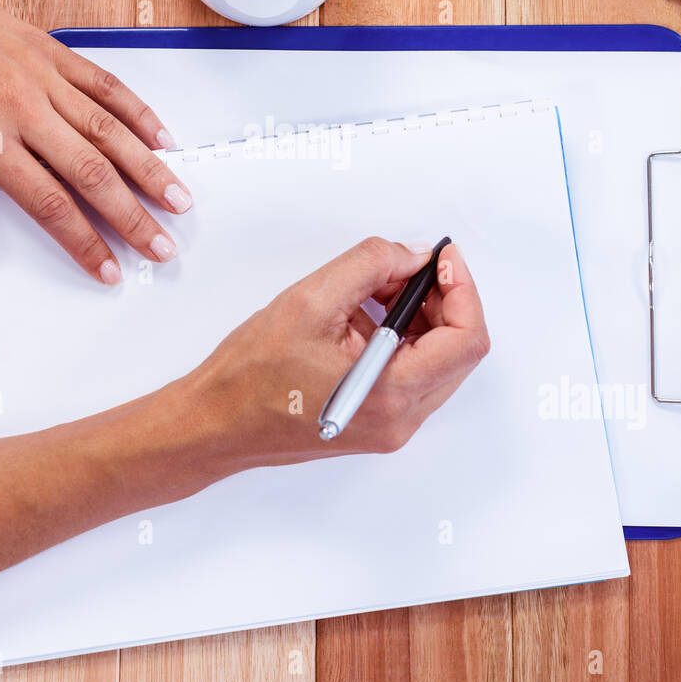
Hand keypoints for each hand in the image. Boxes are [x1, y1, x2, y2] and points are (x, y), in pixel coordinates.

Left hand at [0, 0, 191, 287]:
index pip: (49, 203)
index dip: (84, 242)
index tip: (108, 267)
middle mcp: (21, 104)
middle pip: (93, 173)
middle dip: (133, 216)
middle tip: (160, 246)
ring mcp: (41, 74)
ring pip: (111, 130)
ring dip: (149, 168)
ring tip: (178, 198)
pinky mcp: (50, 50)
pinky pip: (105, 84)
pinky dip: (138, 112)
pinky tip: (161, 136)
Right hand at [187, 236, 489, 467]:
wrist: (215, 424)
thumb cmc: (249, 377)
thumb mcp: (311, 300)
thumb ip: (371, 266)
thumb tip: (413, 255)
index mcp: (390, 394)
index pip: (466, 339)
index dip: (462, 288)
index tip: (441, 258)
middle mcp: (400, 420)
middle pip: (457, 350)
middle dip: (440, 299)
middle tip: (406, 266)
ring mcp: (390, 426)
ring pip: (436, 359)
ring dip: (420, 316)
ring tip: (375, 288)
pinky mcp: (377, 421)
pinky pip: (411, 372)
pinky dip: (401, 336)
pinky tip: (362, 315)